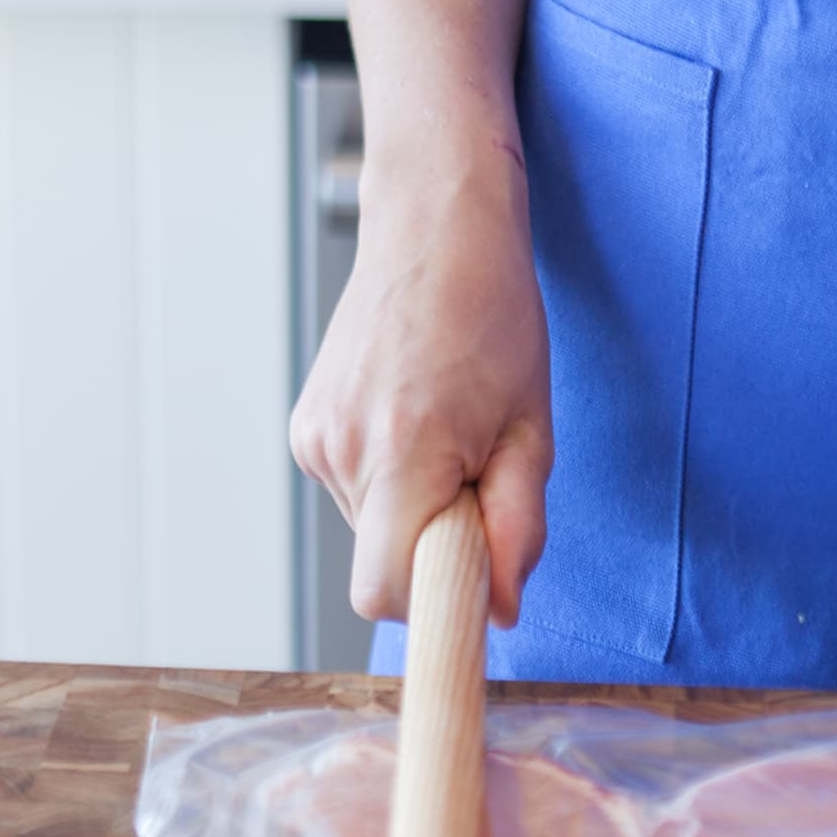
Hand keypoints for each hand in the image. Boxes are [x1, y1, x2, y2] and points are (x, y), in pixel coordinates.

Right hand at [290, 139, 551, 630]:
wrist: (434, 227)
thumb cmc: (495, 314)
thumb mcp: (531, 425)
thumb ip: (518, 525)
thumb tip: (501, 609)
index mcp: (402, 451)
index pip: (386, 594)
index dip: (435, 605)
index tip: (476, 590)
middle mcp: (342, 449)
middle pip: (383, 564)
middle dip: (435, 546)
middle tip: (480, 472)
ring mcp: (314, 436)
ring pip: (370, 529)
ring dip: (414, 509)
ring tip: (450, 429)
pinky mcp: (305, 425)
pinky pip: (353, 490)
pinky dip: (390, 481)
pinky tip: (416, 418)